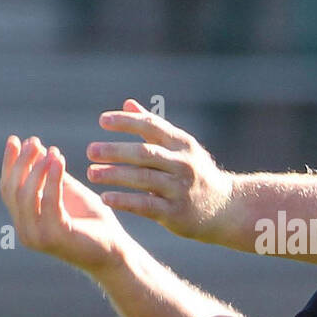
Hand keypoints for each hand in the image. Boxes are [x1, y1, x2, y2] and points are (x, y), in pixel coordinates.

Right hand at [0, 135, 130, 273]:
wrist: (115, 253)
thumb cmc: (95, 224)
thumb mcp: (70, 193)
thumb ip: (53, 176)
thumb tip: (38, 149)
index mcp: (26, 221)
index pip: (8, 189)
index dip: (9, 164)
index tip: (14, 139)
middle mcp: (25, 231)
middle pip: (13, 190)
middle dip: (22, 162)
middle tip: (34, 141)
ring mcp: (37, 236)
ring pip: (27, 195)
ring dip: (37, 168)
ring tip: (52, 149)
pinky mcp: (55, 236)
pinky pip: (49, 201)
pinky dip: (53, 179)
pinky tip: (60, 160)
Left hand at [87, 99, 234, 242]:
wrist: (226, 208)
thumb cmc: (196, 174)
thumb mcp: (180, 148)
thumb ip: (153, 127)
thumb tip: (127, 103)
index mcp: (183, 144)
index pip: (152, 126)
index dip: (127, 122)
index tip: (102, 121)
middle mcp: (183, 164)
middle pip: (144, 154)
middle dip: (115, 151)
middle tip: (91, 150)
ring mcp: (180, 189)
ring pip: (142, 179)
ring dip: (114, 175)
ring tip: (91, 173)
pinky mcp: (175, 212)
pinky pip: (145, 205)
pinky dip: (124, 201)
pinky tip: (105, 197)